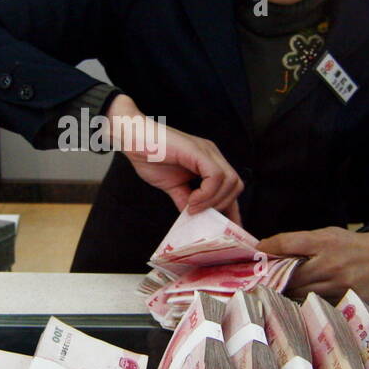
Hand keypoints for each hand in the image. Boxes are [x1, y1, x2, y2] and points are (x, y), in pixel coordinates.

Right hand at [107, 94, 243, 223]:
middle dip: (224, 206)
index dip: (232, 210)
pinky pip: (215, 176)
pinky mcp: (198, 151)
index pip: (231, 188)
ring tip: (193, 207)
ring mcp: (207, 151)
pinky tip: (192, 200)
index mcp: (209, 162)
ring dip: (213, 200)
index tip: (226, 230)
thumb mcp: (172, 185)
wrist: (132, 138)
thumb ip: (185, 199)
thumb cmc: (149, 156)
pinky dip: (206, 193)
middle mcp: (212, 155)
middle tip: (203, 216)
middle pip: (236, 185)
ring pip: (230, 181)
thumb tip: (194, 218)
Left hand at [255, 227, 368, 303]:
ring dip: (284, 293)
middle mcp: (330, 264)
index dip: (268, 248)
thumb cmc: (351, 246)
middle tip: (255, 279)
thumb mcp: (328, 235)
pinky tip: (293, 301)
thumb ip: (301, 242)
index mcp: (324, 242)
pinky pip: (315, 304)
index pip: (288, 243)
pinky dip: (302, 302)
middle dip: (272, 277)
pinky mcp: (344, 301)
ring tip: (271, 291)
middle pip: (290, 274)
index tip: (254, 253)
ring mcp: (338, 285)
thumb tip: (269, 251)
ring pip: (300, 293)